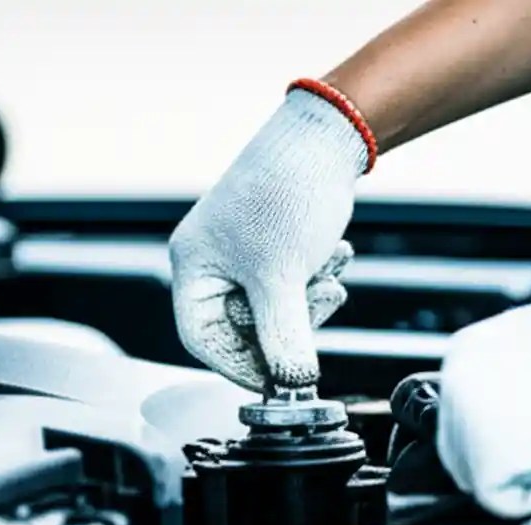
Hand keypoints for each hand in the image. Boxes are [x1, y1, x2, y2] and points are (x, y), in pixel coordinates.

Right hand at [170, 89, 368, 391]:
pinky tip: (336, 255)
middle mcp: (212, 259)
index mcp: (194, 265)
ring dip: (309, 298)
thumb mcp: (283, 277)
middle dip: (289, 321)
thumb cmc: (288, 193)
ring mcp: (242, 250)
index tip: (278, 379)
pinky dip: (316, 276)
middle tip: (321, 308)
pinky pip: (291, 281)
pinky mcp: (272, 243)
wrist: (328, 136)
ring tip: (332, 271)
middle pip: (244, 324)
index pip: (203, 339)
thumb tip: (292, 382)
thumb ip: (283, 337)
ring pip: (274, 304)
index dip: (241, 364)